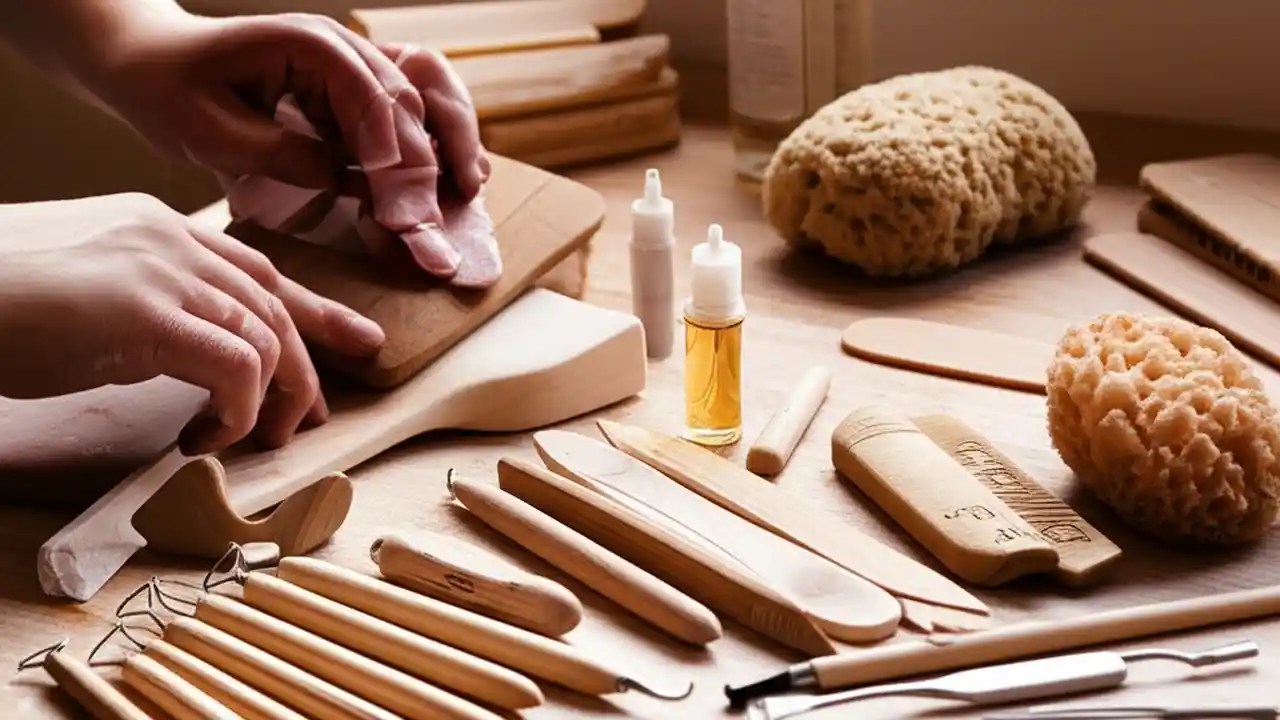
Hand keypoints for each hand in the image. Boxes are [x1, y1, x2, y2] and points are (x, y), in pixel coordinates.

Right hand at [0, 193, 385, 453]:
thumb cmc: (5, 312)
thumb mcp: (97, 298)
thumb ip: (152, 307)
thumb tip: (191, 349)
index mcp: (163, 232)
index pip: (260, 269)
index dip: (314, 311)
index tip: (355, 342)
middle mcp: (174, 242)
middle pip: (276, 303)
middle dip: (308, 366)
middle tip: (315, 416)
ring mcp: (163, 273)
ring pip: (268, 337)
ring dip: (273, 400)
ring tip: (251, 439)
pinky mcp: (147, 316)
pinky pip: (237, 366)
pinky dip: (238, 410)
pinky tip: (206, 437)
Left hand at [89, 9, 486, 274]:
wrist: (152, 66)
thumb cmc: (172, 92)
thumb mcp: (212, 133)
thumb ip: (284, 155)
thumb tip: (345, 179)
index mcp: (307, 45)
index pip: (370, 93)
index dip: (392, 152)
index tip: (401, 207)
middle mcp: (343, 48)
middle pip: (414, 93)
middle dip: (432, 160)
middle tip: (434, 219)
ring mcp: (355, 66)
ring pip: (429, 92)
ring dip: (454, 141)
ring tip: (469, 189)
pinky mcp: (355, 92)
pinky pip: (413, 109)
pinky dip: (439, 142)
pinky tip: (457, 177)